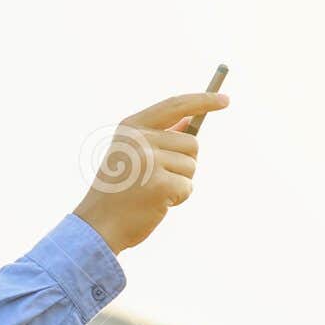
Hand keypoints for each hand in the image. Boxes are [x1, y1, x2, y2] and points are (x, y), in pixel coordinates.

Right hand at [73, 91, 228, 253]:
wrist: (99, 225)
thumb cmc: (119, 190)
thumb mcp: (131, 154)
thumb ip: (159, 135)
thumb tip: (189, 121)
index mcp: (132, 126)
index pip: (176, 105)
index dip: (203, 101)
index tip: (225, 100)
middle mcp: (140, 139)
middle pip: (192, 142)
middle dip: (185, 162)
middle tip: (157, 178)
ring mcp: (150, 161)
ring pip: (192, 165)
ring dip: (180, 181)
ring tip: (153, 191)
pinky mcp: (160, 184)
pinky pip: (188, 186)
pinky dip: (179, 198)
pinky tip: (156, 203)